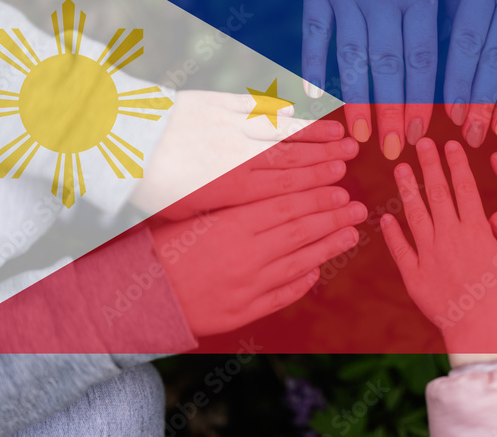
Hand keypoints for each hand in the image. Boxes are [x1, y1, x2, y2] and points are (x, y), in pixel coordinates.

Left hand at [131, 90, 359, 217]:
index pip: (285, 187)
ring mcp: (228, 125)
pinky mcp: (214, 102)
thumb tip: (251, 220)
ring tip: (340, 136)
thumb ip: (221, 212)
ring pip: (281, 132)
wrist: (118, 140)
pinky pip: (255, 106)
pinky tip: (298, 113)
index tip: (340, 184)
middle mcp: (236, 155)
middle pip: (291, 159)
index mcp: (230, 188)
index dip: (316, 185)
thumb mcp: (182, 213)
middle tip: (353, 158)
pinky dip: (278, 110)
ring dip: (313, 135)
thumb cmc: (145, 186)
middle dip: (325, 159)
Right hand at [153, 187, 366, 336]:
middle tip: (359, 208)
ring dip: (329, 248)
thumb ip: (231, 203)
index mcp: (233, 224)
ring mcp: (248, 286)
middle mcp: (247, 254)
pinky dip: (303, 281)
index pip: (287, 205)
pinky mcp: (244, 312)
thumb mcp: (193, 213)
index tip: (340, 187)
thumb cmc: (160, 247)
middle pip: (301, 231)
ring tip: (351, 234)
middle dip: (334, 218)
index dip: (318, 196)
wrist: (138, 297)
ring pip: (300, 262)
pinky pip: (283, 295)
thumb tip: (267, 183)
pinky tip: (317, 269)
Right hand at [300, 0, 441, 159]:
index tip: (425, 134)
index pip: (424, 60)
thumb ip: (431, 3)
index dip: (424, 101)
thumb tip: (436, 55)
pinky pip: (314, 29)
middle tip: (394, 152)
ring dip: (357, 99)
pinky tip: (313, 93)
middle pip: (390, 67)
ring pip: (353, 56)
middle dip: (394, 114)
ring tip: (358, 136)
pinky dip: (312, 61)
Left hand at [381, 139, 496, 353]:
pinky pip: (400, 249)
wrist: (484, 330)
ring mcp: (430, 255)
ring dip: (408, 189)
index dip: (456, 164)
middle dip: (430, 165)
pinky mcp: (415, 276)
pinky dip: (392, 233)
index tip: (449, 144)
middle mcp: (451, 237)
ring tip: (401, 167)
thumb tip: (492, 213)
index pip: (464, 188)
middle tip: (422, 142)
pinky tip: (386, 217)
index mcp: (477, 230)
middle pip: (438, 193)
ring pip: (415, 214)